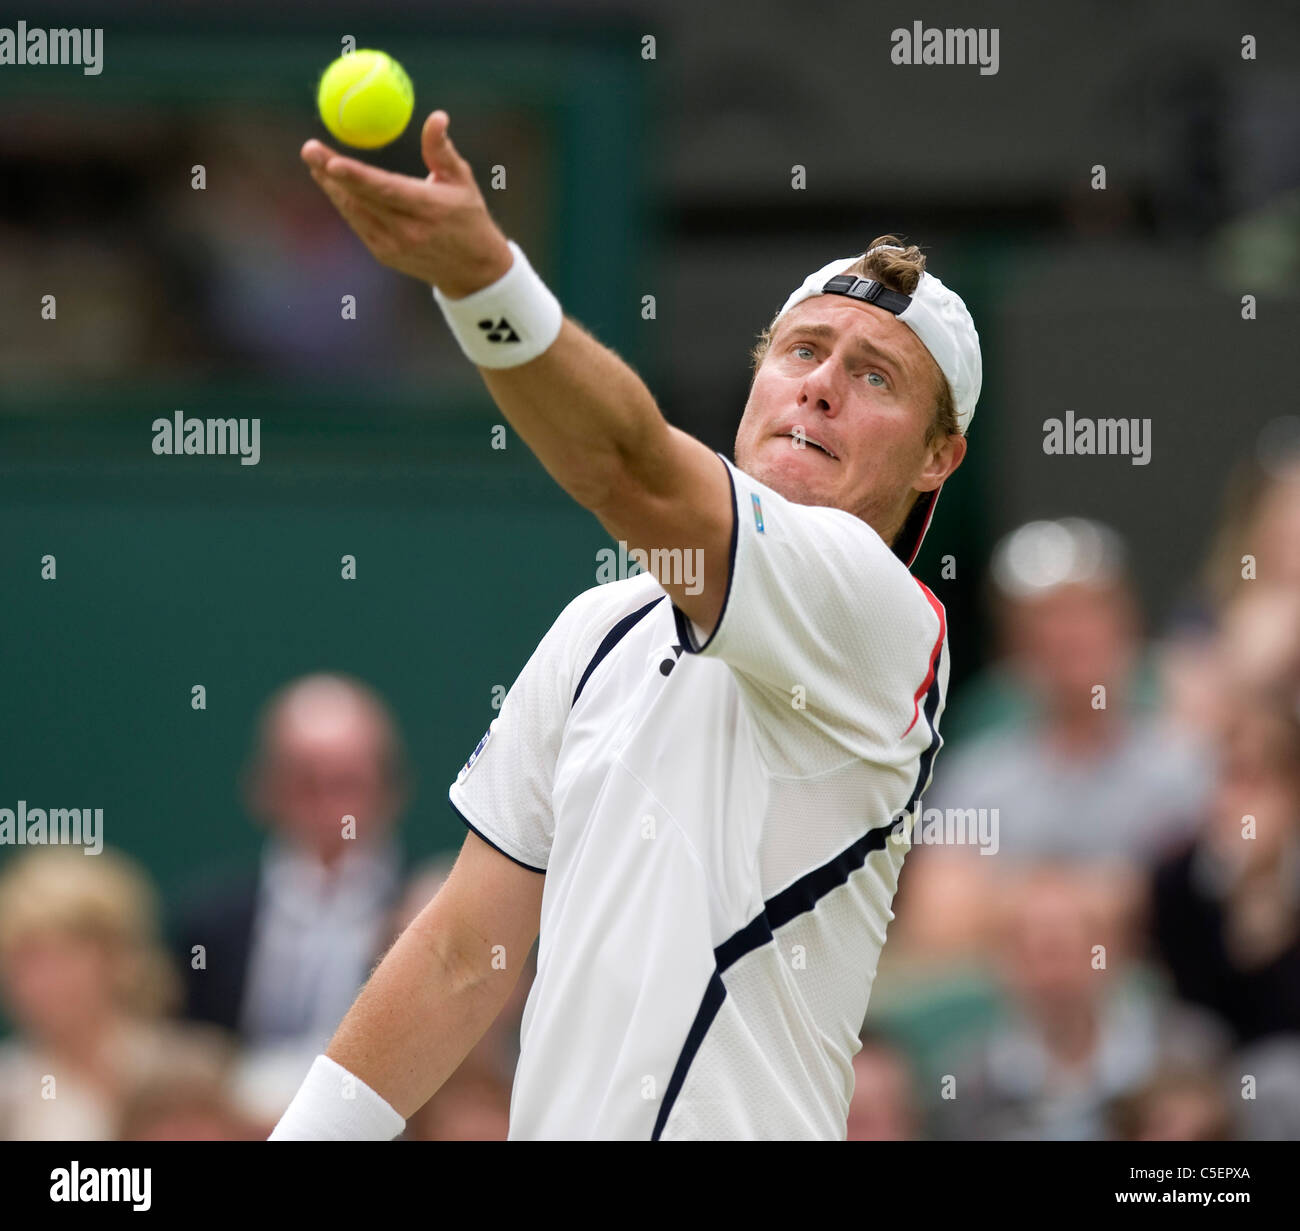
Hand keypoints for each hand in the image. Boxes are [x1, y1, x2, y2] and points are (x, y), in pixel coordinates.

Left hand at [300, 109, 514, 297]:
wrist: (473, 271)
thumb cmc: (468, 217)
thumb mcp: (462, 181)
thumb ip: (441, 149)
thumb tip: (436, 116)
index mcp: (429, 209)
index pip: (386, 191)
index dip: (356, 177)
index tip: (332, 161)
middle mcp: (408, 231)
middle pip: (361, 200)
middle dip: (331, 174)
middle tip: (310, 149)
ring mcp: (394, 246)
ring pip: (354, 212)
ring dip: (331, 187)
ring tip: (314, 161)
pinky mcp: (384, 254)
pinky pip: (358, 223)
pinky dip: (345, 202)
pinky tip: (332, 183)